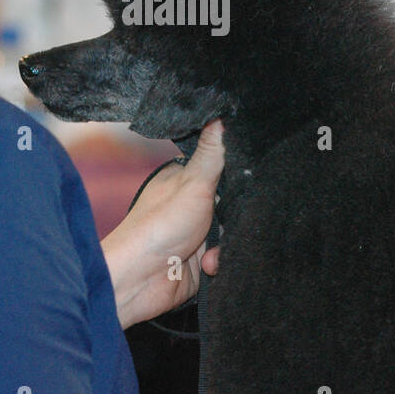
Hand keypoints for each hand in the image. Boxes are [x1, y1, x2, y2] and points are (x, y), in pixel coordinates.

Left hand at [100, 120, 224, 328]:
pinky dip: (221, 263)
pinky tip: (208, 266)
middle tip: (229, 222)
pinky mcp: (200, 262)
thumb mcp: (192, 184)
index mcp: (184, 181)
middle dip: (235, 218)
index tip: (254, 179)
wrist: (140, 281)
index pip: (221, 169)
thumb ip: (212, 153)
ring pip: (233, 234)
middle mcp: (191, 207)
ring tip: (209, 252)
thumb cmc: (158, 227)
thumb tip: (218, 113)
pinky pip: (226, 259)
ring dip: (227, 245)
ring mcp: (196, 235)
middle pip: (232, 205)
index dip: (237, 176)